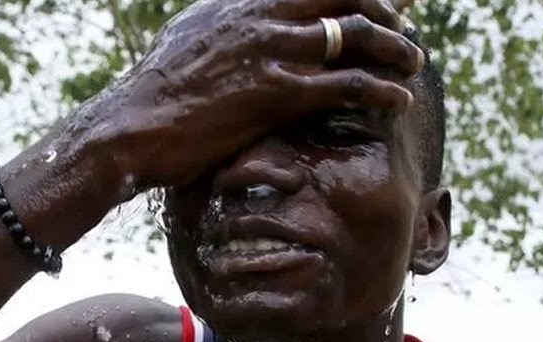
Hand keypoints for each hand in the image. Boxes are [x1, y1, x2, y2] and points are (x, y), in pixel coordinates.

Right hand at [86, 0, 425, 192]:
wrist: (129, 128)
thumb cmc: (153, 97)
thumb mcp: (186, 43)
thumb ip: (221, 30)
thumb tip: (231, 28)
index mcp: (240, 0)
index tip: (375, 4)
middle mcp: (260, 13)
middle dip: (383, 10)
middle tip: (404, 29)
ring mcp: (271, 49)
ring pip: (356, 34)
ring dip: (395, 47)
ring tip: (413, 62)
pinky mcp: (277, 91)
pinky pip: (348, 83)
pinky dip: (381, 88)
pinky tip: (398, 99)